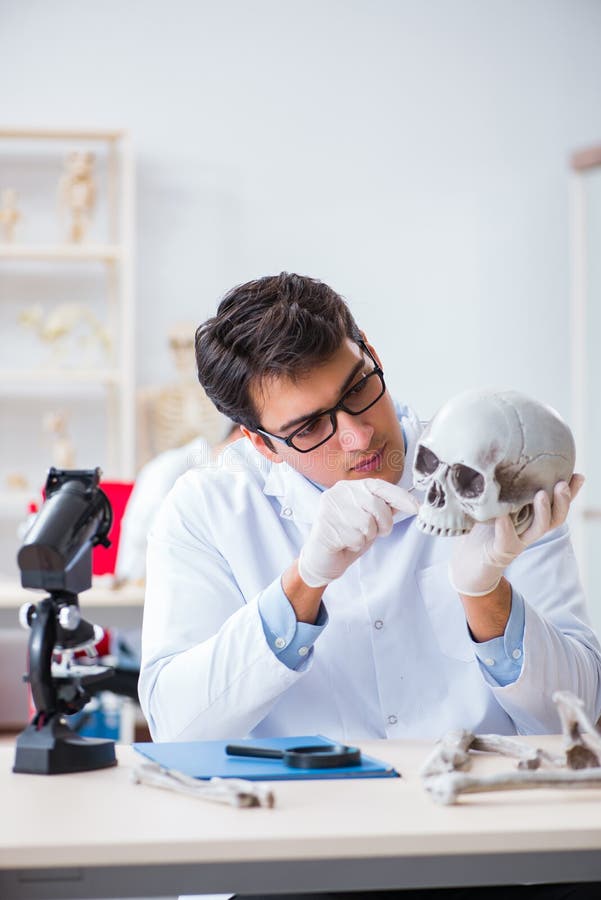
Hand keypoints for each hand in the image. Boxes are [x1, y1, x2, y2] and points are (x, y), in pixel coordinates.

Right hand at [298, 478, 418, 587]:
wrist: (322, 559)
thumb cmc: (348, 537)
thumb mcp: (370, 520)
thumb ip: (385, 509)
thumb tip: (409, 503)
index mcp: (350, 487)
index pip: (380, 486)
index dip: (400, 497)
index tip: (417, 507)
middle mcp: (339, 492)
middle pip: (376, 505)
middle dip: (382, 524)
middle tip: (373, 533)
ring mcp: (330, 507)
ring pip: (367, 523)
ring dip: (366, 536)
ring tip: (353, 537)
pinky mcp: (326, 525)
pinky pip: (355, 537)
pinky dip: (354, 545)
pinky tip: (344, 543)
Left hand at [449, 474, 584, 596]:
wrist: (468, 560)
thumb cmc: (483, 527)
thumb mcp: (494, 504)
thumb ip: (503, 488)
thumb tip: (503, 458)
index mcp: (532, 517)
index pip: (556, 504)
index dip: (570, 492)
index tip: (578, 475)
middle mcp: (529, 530)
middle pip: (555, 517)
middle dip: (562, 501)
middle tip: (562, 483)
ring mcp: (517, 541)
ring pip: (539, 529)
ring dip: (542, 512)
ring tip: (541, 495)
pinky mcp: (501, 551)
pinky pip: (507, 540)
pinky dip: (506, 528)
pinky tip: (503, 518)